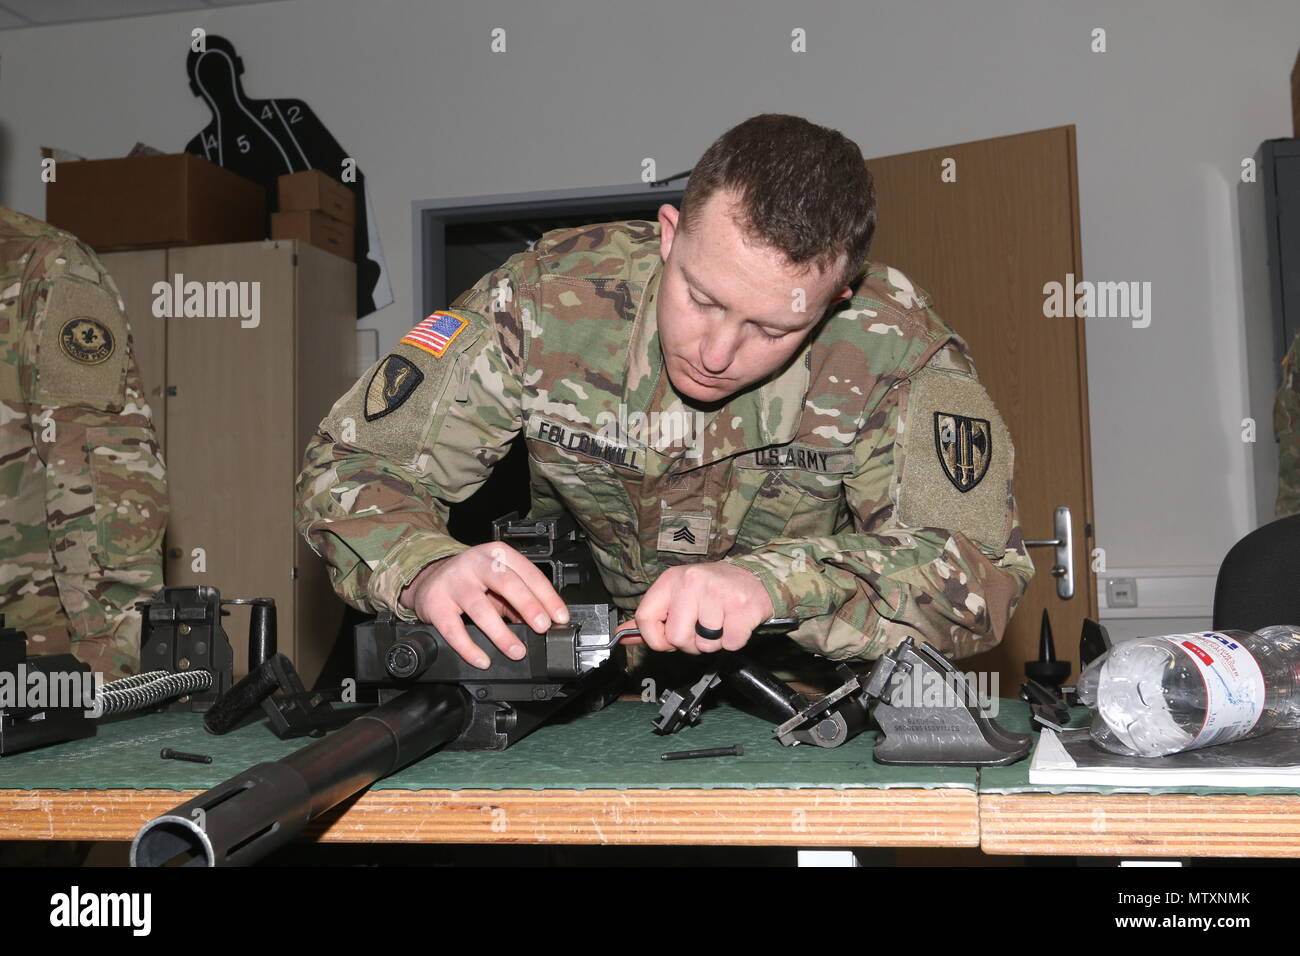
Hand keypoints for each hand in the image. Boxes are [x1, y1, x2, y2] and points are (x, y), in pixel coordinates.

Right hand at [398, 543, 568, 668]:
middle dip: (528, 605)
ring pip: (480, 607)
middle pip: (505, 582)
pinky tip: (482, 659)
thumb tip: (543, 623)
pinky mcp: (435, 603)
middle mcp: (475, 563)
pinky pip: (453, 629)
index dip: (547, 596)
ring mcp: (454, 582)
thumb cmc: (470, 581)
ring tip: (517, 650)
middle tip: (542, 627)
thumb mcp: (496, 582)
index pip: (528, 573)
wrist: (428, 578)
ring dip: (501, 633)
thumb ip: (518, 600)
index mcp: (497, 554)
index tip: (559, 617)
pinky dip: (469, 647)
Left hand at [623, 561, 774, 654]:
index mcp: (671, 580)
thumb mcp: (678, 595)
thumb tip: (622, 635)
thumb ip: (651, 617)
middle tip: (702, 629)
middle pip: (676, 638)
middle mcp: (691, 582)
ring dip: (714, 642)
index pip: (644, 618)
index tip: (668, 640)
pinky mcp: (741, 607)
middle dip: (690, 644)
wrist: (755, 578)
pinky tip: (735, 624)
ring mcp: (717, 593)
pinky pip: (729, 644)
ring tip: (721, 622)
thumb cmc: (714, 591)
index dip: (655, 639)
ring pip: (705, 644)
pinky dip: (733, 641)